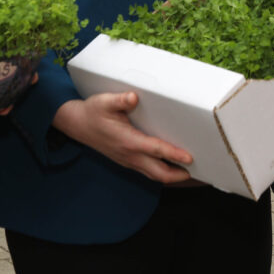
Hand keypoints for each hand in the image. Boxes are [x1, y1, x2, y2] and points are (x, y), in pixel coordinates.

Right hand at [52, 91, 193, 183]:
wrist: (76, 125)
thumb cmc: (92, 112)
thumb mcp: (104, 101)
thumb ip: (119, 100)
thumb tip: (134, 97)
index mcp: (127, 141)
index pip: (155, 150)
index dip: (173, 154)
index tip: (190, 158)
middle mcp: (129, 155)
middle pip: (158, 173)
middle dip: (178, 174)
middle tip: (197, 171)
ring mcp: (127, 160)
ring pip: (153, 175)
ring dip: (171, 176)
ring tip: (188, 172)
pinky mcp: (126, 161)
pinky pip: (147, 172)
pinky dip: (160, 172)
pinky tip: (169, 167)